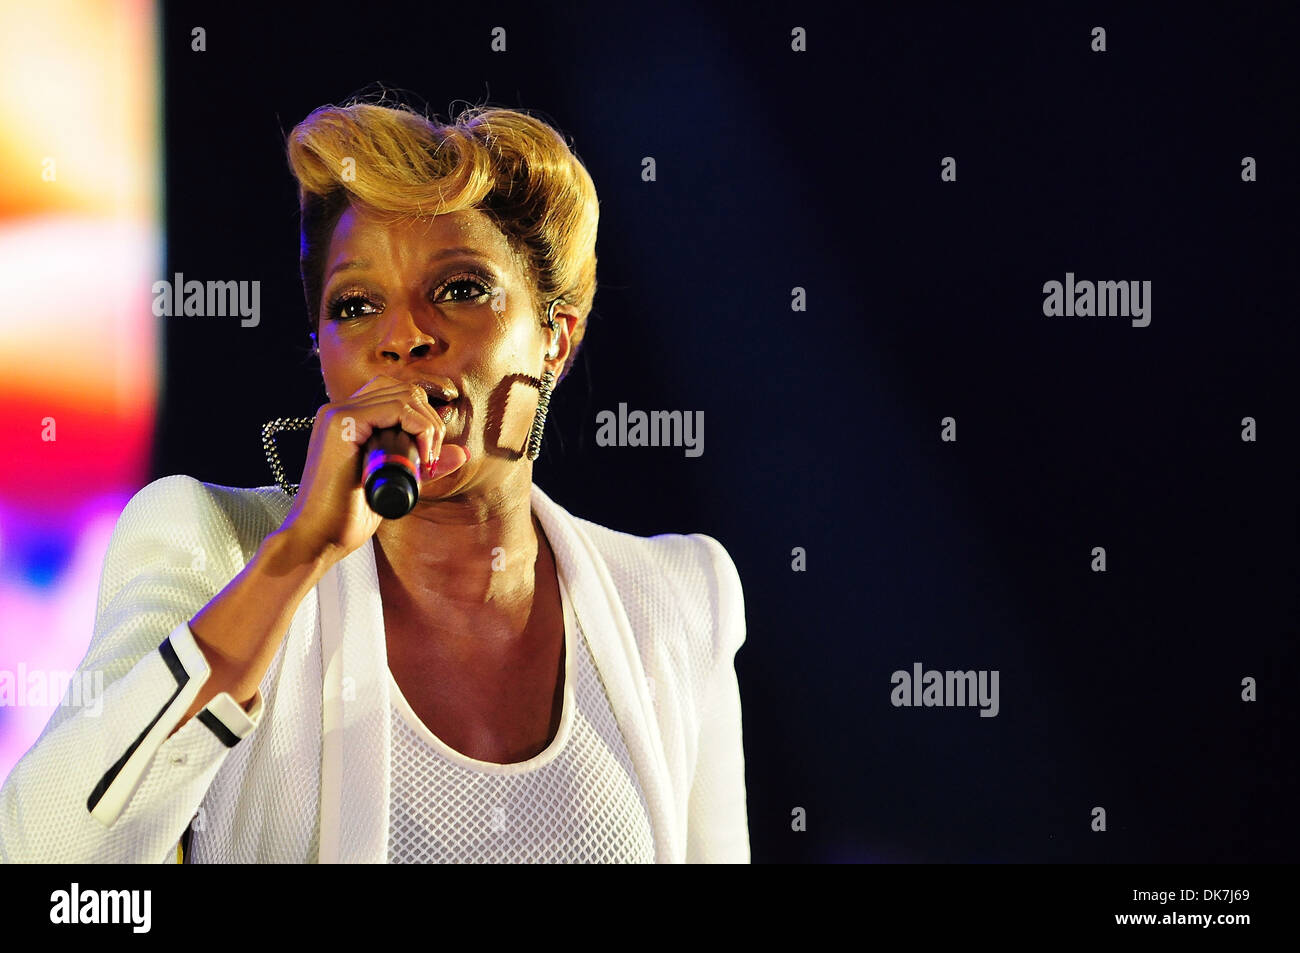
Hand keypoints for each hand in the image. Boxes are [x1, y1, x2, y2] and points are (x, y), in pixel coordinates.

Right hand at [274, 375, 469, 564]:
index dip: (424, 416)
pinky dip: (419, 426)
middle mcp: (340, 409)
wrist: (318, 538)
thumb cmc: (349, 516)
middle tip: (432, 457)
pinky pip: (395, 407)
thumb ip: (424, 465)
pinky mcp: (341, 423)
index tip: (432, 454)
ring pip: (404, 395)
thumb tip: (462, 453)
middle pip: (404, 389)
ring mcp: (338, 413)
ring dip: (428, 425)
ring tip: (428, 459)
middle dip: (430, 418)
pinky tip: (422, 454)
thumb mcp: (396, 483)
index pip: (398, 394)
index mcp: (348, 419)